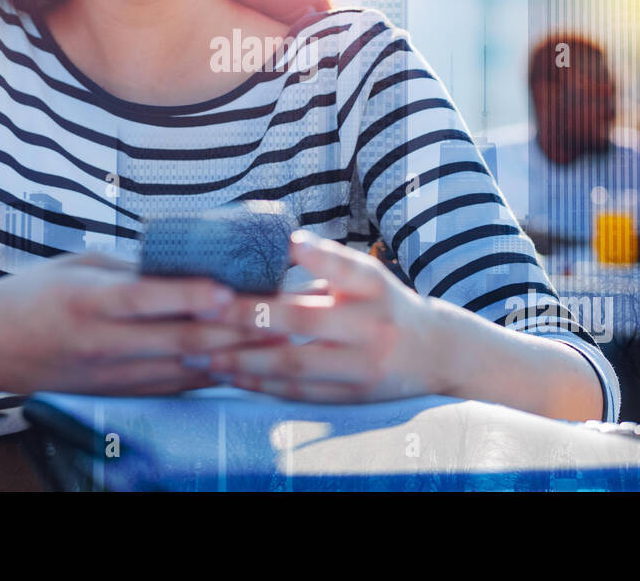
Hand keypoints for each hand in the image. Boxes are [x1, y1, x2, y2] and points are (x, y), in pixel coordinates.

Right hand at [0, 251, 272, 394]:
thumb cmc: (35, 293)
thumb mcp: (81, 265)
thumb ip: (134, 269)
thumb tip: (194, 261)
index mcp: (87, 299)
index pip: (145, 298)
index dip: (189, 296)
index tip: (230, 289)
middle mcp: (103, 342)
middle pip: (178, 339)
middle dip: (233, 329)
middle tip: (278, 315)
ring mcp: (114, 374)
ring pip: (186, 367)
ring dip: (234, 355)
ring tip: (277, 341)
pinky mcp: (122, 392)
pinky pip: (177, 384)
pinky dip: (213, 373)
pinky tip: (247, 363)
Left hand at [198, 231, 451, 401]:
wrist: (436, 353)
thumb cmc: (384, 305)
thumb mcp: (367, 278)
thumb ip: (326, 266)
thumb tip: (271, 248)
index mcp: (374, 287)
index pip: (346, 268)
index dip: (319, 255)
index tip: (291, 242)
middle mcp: (372, 325)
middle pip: (304, 320)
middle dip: (249, 315)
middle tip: (205, 311)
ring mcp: (364, 366)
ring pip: (295, 364)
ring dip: (244, 360)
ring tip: (204, 355)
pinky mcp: (355, 397)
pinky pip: (300, 393)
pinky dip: (263, 385)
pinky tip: (232, 377)